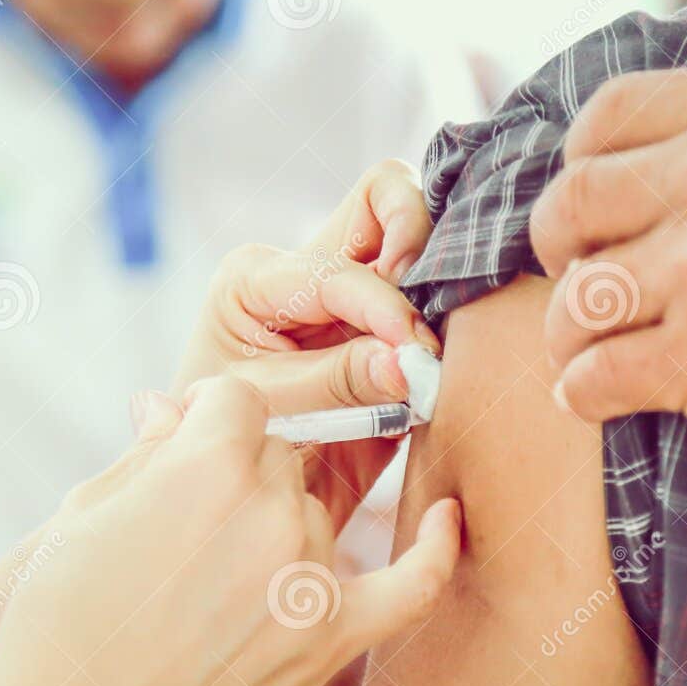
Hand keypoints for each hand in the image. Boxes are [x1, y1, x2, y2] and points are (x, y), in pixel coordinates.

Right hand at [0, 376, 461, 685]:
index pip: (239, 399)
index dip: (210, 420)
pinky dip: (437, 546)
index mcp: (206, 465)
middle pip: (279, 456)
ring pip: (317, 511)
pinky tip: (449, 513)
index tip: (191, 443)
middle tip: (186, 535)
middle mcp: (270, 511)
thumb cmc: (61, 622)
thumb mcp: (86, 512)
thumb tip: (170, 403)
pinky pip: (414, 583)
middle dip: (238, 476)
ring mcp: (310, 575)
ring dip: (281, 527)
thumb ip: (150, 450)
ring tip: (208, 586)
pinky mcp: (333, 638)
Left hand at [174, 159, 440, 529]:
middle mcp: (311, 269)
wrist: (237, 486)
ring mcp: (358, 294)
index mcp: (258, 278)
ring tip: (446, 333)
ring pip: (420, 233)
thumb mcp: (265, 412)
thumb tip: (407, 362)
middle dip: (419, 236)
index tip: (411, 350)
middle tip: (433, 304)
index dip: (381, 305)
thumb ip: (335, 383)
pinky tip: (455, 355)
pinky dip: (457, 311)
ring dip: (443, 274)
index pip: (336, 268)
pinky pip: (441, 295)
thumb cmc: (229, 442)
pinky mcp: (395, 328)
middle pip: (383, 199)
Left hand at [529, 66, 686, 499]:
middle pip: (573, 201)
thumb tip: (651, 153)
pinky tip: (596, 396)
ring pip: (576, 296)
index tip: (590, 204)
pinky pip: (594, 373)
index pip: (608, 113)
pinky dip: (582, 391)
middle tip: (580, 278)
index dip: (580, 162)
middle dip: (559, 247)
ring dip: (570, 332)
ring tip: (590, 348)